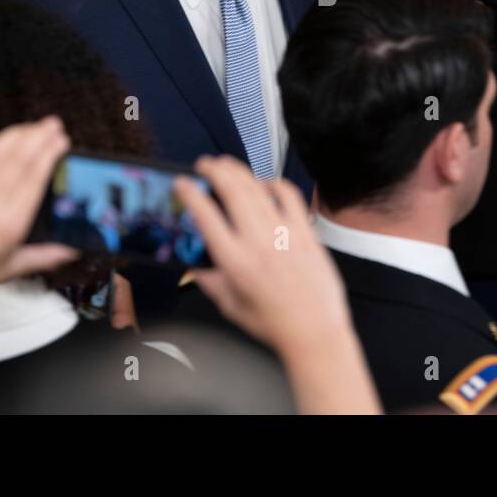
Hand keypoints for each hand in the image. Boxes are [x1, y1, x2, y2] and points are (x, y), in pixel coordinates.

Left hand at [0, 117, 78, 315]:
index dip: (50, 152)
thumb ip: (46, 256)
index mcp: (11, 223)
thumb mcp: (12, 268)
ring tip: (28, 127)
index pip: (36, 175)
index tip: (61, 139)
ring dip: (14, 135)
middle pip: (20, 158)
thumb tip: (74, 250)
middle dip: (39, 136)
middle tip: (51, 123)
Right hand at [174, 156, 350, 354]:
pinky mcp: (305, 232)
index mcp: (235, 263)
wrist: (315, 331)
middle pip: (232, 190)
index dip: (189, 193)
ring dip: (238, 170)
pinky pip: (289, 195)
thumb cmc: (275, 324)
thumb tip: (194, 266)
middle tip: (204, 164)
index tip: (182, 184)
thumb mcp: (230, 306)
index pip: (205, 216)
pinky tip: (265, 183)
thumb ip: (209, 282)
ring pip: (257, 187)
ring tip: (226, 165)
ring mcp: (284, 234)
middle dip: (214, 170)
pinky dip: (273, 183)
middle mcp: (258, 243)